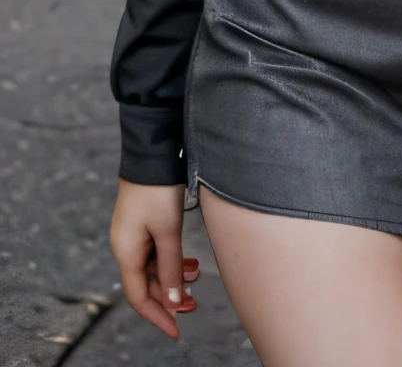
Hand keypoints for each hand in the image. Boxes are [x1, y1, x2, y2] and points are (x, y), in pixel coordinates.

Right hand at [110, 179, 199, 338]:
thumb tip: (172, 301)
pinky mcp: (143, 223)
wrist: (152, 150)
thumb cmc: (157, 189)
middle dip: (168, 297)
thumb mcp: (168, 230)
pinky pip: (156, 252)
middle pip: (146, 284)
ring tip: (196, 279)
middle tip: (194, 304)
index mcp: (126, 251)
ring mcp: (134, 234)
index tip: (176, 330)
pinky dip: (172, 261)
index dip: (157, 316)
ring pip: (153, 268)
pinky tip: (188, 262)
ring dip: (173, 278)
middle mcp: (126, 246)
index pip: (138, 296)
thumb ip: (170, 267)